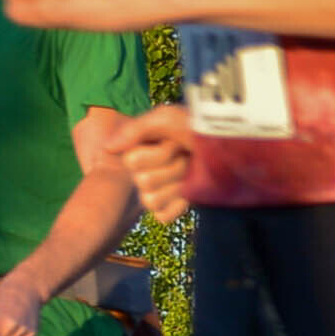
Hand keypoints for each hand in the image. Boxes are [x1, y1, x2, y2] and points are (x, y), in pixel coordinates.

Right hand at [75, 102, 199, 222]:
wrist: (226, 144)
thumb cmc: (196, 127)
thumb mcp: (166, 118)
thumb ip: (134, 130)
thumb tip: (108, 148)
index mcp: (136, 152)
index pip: (132, 163)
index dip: (160, 154)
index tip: (175, 142)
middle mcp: (142, 172)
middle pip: (144, 182)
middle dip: (173, 167)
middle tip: (187, 157)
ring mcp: (157, 191)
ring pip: (150, 201)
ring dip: (176, 184)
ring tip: (190, 172)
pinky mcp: (172, 207)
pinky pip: (163, 216)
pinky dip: (178, 205)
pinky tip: (190, 190)